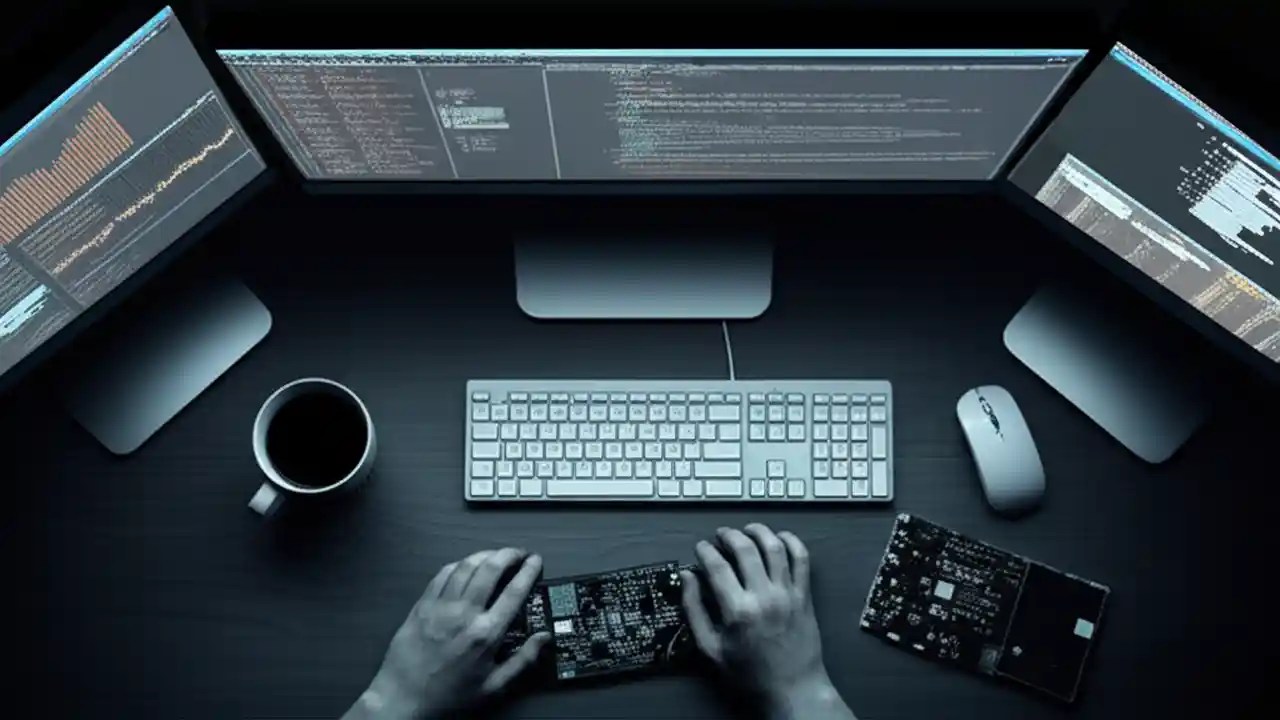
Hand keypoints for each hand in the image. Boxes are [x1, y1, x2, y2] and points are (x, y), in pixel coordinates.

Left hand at [345, 548, 549, 719]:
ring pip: (466, 566)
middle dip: (508, 554)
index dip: (528, 571)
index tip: (535, 561)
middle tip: (518, 553)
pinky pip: (443, 574)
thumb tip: (545, 637)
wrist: (404, 696)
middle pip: (490, 568)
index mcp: (486, 633)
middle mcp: (464, 614)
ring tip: (496, 555)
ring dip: (485, 555)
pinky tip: (466, 566)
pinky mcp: (422, 605)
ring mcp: (441, 606)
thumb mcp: (493, 686)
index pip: (514, 592)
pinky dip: (459, 564)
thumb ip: (523, 660)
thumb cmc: (449, 695)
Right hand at [681, 525, 853, 719]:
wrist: (793, 687)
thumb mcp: (711, 648)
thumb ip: (694, 610)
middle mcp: (764, 596)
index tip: (700, 548)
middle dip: (729, 536)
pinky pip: (801, 559)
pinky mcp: (805, 595)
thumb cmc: (749, 671)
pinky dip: (791, 542)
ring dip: (759, 532)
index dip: (705, 551)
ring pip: (774, 547)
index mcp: (738, 610)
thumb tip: (687, 577)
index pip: (718, 567)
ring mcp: (788, 593)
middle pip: (745, 549)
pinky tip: (779, 538)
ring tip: (747, 530)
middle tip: (720, 535)